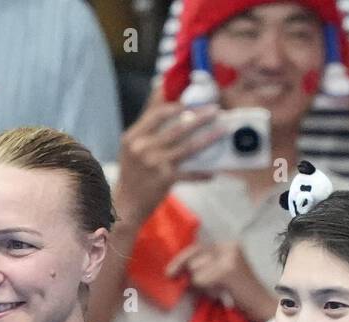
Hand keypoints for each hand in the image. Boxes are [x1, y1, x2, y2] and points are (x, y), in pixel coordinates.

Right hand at [114, 88, 221, 229]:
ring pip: (188, 147)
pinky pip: (189, 174)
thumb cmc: (132, 172)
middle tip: (216, 109)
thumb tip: (160, 89)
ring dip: (208, 138)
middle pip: (177, 128)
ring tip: (223, 130)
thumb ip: (146, 122)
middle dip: (200, 117)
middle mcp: (143, 149)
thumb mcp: (131, 146)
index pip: (158, 114)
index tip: (195, 98)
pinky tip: (214, 171)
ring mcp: (154, 164)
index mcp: (133, 137)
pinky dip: (202, 172)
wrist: (126, 204)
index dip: (178, 104)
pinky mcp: (164, 180)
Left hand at [165, 239, 274, 319]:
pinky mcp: (228, 270)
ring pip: (195, 269)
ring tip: (215, 290)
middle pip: (194, 255)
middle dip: (186, 270)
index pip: (197, 248)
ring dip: (199, 284)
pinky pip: (200, 279)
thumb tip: (176, 271)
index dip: (180, 259)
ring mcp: (229, 257)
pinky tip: (217, 293)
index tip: (169, 273)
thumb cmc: (238, 297)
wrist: (261, 307)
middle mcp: (229, 247)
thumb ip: (202, 269)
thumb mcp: (218, 277)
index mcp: (228, 246)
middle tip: (185, 282)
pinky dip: (204, 289)